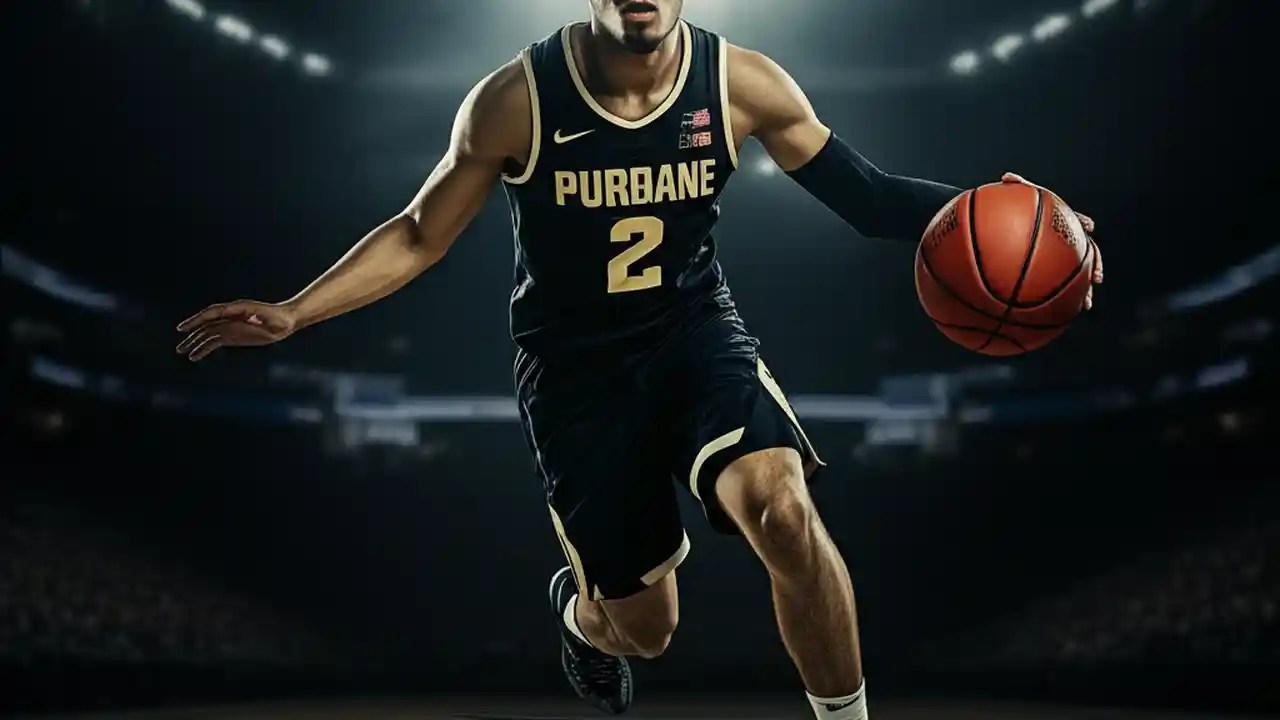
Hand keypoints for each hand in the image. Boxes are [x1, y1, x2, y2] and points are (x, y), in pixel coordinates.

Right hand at [175, 300, 297, 361]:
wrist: (287, 320)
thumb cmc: (280, 319)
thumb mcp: (270, 321)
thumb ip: (255, 324)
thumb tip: (241, 325)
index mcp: (237, 309)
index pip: (213, 313)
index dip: (197, 320)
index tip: (183, 327)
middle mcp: (230, 316)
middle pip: (206, 324)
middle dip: (192, 334)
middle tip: (179, 346)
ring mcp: (231, 325)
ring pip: (208, 334)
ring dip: (195, 342)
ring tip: (183, 352)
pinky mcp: (234, 335)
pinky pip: (215, 341)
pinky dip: (205, 348)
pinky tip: (196, 355)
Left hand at [1002, 172, 1102, 309]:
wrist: (1001, 231)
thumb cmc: (1008, 215)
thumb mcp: (1011, 201)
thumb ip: (1015, 188)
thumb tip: (1007, 176)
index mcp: (1061, 224)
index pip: (1077, 222)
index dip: (1083, 224)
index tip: (1088, 227)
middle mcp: (1066, 243)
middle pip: (1087, 253)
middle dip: (1093, 265)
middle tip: (1096, 278)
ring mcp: (1060, 260)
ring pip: (1076, 277)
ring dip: (1082, 291)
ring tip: (1084, 306)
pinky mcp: (1049, 275)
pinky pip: (1056, 291)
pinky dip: (1057, 304)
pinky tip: (1054, 318)